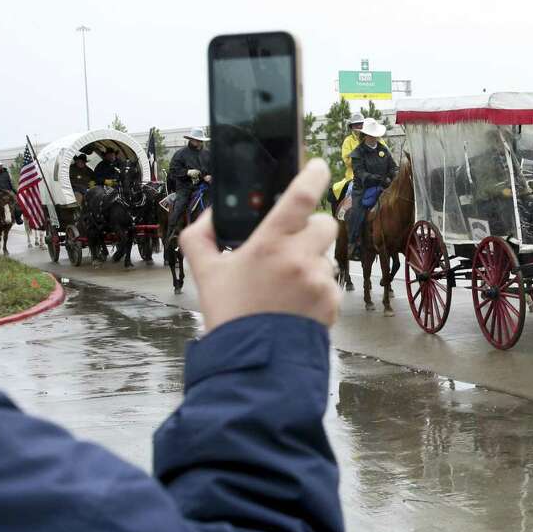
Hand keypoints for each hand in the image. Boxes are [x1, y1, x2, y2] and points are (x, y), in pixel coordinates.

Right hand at [180, 158, 339, 331]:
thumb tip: (212, 215)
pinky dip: (315, 291)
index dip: (313, 174)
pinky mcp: (331, 304)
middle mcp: (300, 259)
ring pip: (326, 257)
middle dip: (312, 229)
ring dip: (312, 264)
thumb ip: (201, 237)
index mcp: (270, 244)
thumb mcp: (205, 273)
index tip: (316, 166)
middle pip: (325, 224)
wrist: (253, 365)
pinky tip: (294, 306)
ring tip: (286, 286)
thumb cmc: (229, 317)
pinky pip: (329, 285)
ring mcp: (319, 282)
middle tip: (293, 244)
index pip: (302, 195)